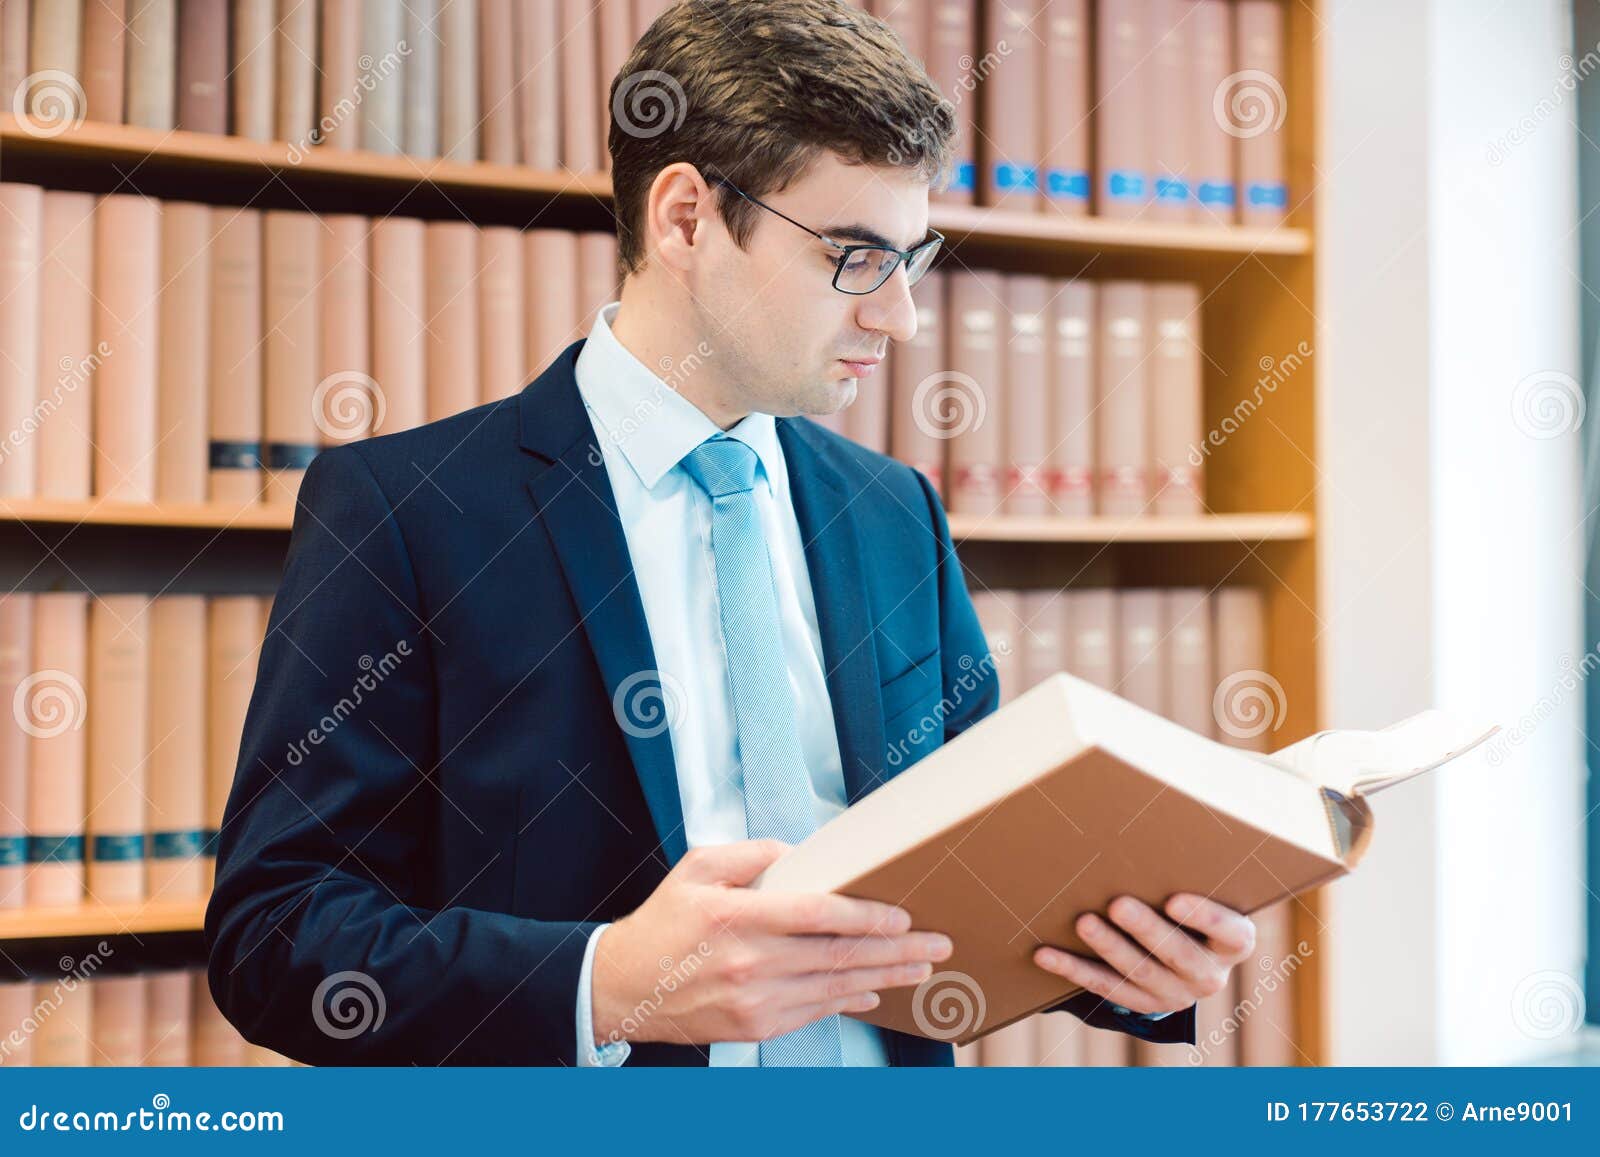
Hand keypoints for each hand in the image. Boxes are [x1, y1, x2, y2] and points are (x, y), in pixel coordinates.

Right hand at [590, 839, 952, 1047]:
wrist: (624, 987)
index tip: (902, 915)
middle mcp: (751, 962)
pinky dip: (849, 999)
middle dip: (897, 949)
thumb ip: (753, 855)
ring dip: (886, 976)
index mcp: (737, 916)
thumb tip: (801, 854)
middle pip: (840, 955)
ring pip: (836, 987)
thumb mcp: (698, 868)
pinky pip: (815, 1011)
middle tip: (936, 943)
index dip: (867, 915)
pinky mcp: (755, 1026)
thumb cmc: (663, 923)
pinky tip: (873, 989)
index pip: (818, 915)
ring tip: (922, 967)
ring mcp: (755, 1000)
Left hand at [1031, 894, 1255, 1015]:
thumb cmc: (1190, 904)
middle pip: (1179, 955)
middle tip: (1118, 904)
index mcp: (1234, 943)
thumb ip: (1183, 875)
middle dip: (1146, 929)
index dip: (1206, 918)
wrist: (1184, 953)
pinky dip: (1073, 969)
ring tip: (1083, 922)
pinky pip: (1105, 988)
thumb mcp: (1200, 890)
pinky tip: (1046, 954)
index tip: (1174, 899)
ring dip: (1109, 947)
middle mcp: (1210, 975)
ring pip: (1140, 974)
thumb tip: (1141, 829)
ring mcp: (1177, 994)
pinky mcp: (1143, 1004)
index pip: (1232, 933)